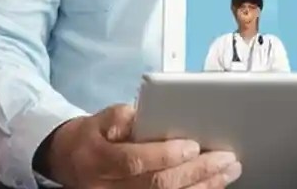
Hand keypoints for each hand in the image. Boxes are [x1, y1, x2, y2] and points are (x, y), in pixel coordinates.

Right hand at [46, 104, 240, 188]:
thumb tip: (148, 115)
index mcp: (98, 160)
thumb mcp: (100, 118)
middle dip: (196, 172)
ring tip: (227, 172)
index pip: (135, 161)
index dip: (165, 155)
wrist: (68, 162)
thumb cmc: (91, 137)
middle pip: (157, 185)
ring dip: (202, 187)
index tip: (193, 146)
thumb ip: (123, 117)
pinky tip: (212, 185)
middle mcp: (108, 187)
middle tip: (225, 159)